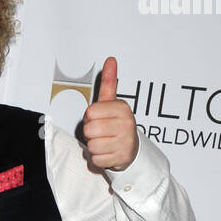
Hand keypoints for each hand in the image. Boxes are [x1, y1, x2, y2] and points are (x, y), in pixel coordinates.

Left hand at [82, 56, 138, 171]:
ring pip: (92, 146)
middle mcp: (126, 124)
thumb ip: (108, 82)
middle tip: (100, 132)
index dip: (90, 117)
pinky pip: (96, 160)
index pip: (90, 112)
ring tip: (104, 142)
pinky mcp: (121, 159)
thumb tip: (110, 60)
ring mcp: (125, 142)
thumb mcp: (112, 103)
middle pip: (89, 130)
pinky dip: (98, 159)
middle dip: (90, 133)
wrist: (130, 148)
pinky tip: (107, 153)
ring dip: (94, 147)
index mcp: (122, 108)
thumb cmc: (116, 124)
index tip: (99, 118)